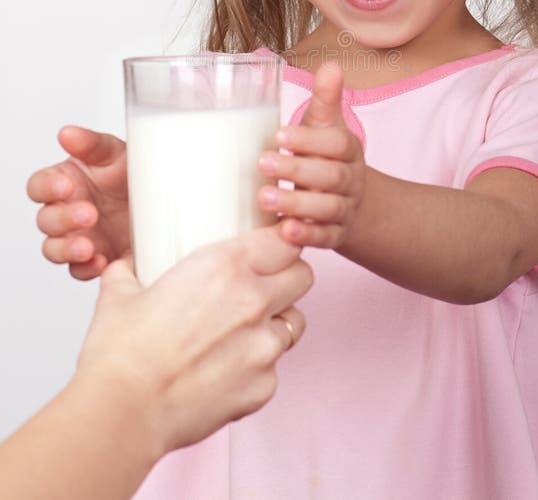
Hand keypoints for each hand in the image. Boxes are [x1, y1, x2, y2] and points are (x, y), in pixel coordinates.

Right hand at [27, 126, 129, 279]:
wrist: (166, 202)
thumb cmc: (134, 174)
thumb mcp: (118, 153)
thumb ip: (91, 144)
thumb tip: (67, 134)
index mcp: (66, 181)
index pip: (39, 186)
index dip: (47, 188)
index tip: (66, 186)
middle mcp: (67, 210)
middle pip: (45, 220)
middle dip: (64, 219)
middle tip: (89, 214)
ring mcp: (78, 236)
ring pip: (54, 248)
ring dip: (67, 248)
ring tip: (88, 246)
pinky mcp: (94, 258)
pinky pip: (79, 270)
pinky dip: (86, 268)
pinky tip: (101, 262)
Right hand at [76, 225, 312, 454]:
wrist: (123, 412)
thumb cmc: (121, 354)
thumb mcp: (120, 293)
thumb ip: (130, 271)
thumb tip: (126, 265)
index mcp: (225, 266)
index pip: (284, 241)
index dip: (281, 242)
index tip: (274, 247)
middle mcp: (253, 301)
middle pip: (302, 276)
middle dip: (288, 277)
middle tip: (266, 285)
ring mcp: (264, 347)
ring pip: (294, 323)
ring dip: (277, 322)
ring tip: (246, 331)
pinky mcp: (264, 387)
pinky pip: (274, 369)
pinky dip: (257, 368)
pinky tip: (226, 371)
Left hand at [257, 63, 366, 248]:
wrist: (355, 205)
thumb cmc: (328, 159)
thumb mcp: (328, 128)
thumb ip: (326, 100)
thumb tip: (331, 64)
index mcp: (348, 150)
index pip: (336, 143)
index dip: (310, 140)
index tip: (279, 135)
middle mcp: (350, 180)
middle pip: (331, 176)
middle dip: (297, 171)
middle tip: (262, 164)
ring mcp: (344, 210)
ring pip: (327, 209)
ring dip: (297, 204)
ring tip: (264, 199)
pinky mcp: (336, 235)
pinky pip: (326, 239)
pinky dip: (307, 236)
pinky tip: (284, 232)